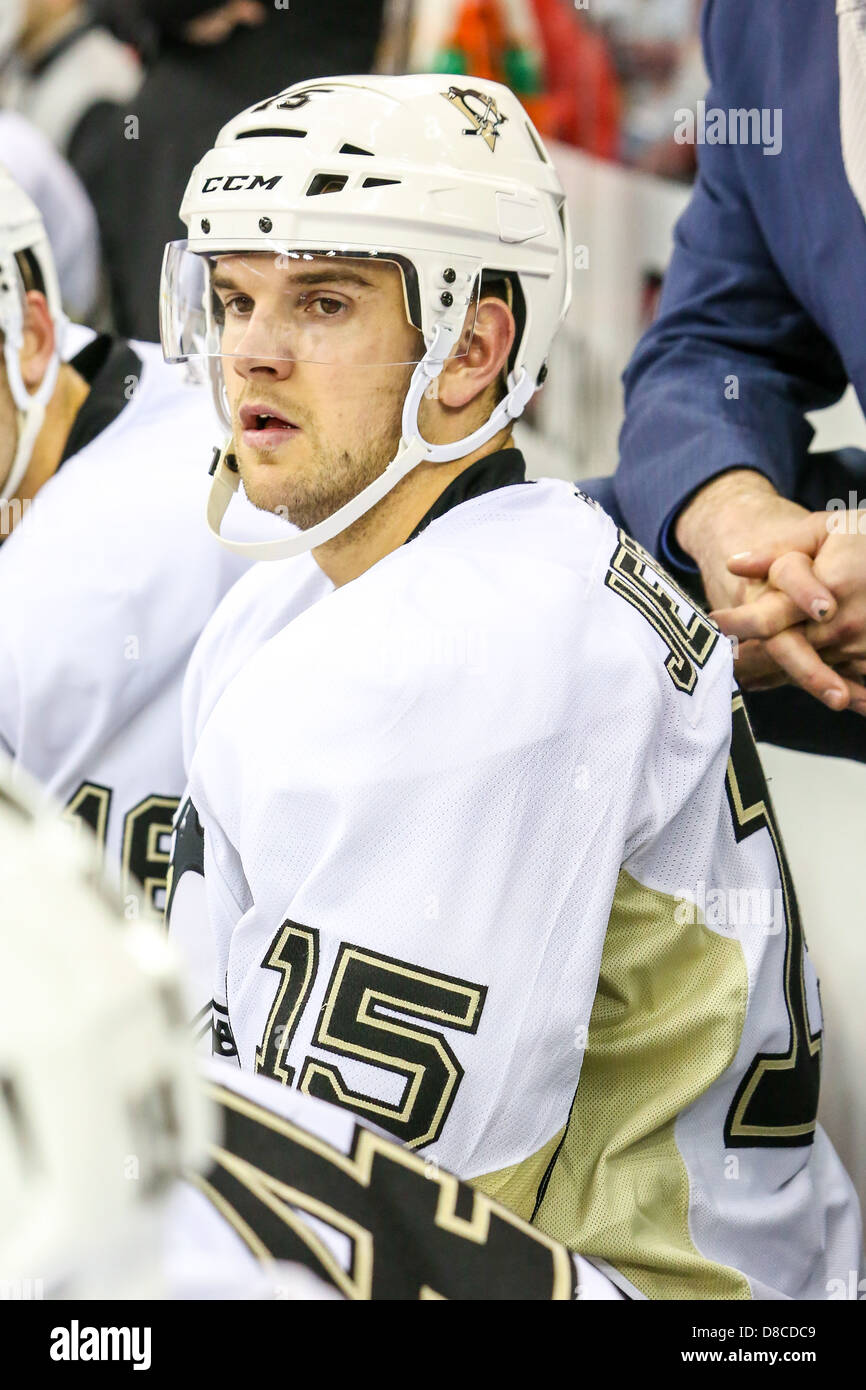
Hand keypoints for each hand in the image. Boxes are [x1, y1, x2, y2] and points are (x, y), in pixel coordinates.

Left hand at [713, 511, 865, 715]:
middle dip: (749, 660)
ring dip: (776, 676)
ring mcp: (861, 649)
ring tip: (744, 675)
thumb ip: (780, 549)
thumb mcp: (828, 529)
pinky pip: (841, 682)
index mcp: (829, 589)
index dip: (737, 624)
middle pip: (784, 654)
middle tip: (721, 662)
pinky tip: (794, 683)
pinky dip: (816, 684)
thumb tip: (733, 564)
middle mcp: (844, 626)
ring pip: (809, 671)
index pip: (770, 618)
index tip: (713, 623)